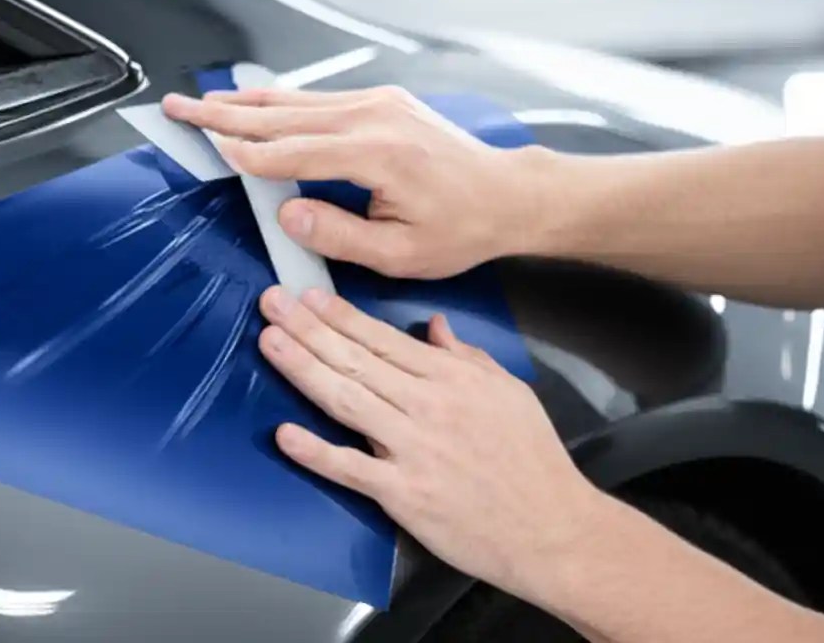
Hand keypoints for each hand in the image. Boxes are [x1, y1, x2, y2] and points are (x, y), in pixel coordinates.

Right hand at [162, 86, 544, 278]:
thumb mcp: (399, 254)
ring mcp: (380, 103)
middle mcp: (375, 117)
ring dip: (246, 103)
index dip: (244, 154)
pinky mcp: (384, 102)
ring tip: (204, 104)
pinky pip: (319, 100)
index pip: (291, 152)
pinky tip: (255, 104)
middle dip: (225, 114)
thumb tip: (286, 215)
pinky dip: (280, 103)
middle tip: (180, 109)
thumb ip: (337, 235)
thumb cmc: (461, 228)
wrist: (508, 195)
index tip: (206, 149)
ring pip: (297, 101)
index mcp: (376, 155)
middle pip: (283, 115)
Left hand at [255, 284, 602, 600]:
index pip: (384, 338)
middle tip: (273, 304)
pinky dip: (316, 452)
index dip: (341, 315)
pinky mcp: (405, 494)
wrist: (552, 528)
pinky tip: (285, 433)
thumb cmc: (534, 463)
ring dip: (303, 368)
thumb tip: (436, 327)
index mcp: (453, 379)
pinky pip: (352, 468)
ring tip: (270, 343)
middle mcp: (429, 407)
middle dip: (309, 328)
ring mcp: (414, 450)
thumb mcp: (510, 392)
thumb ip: (467, 357)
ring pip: (347, 401)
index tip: (308, 295)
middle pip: (356, 360)